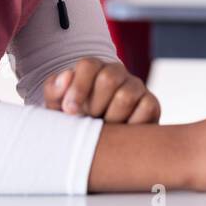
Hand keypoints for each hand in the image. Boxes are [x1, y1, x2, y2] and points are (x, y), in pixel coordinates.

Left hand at [44, 58, 159, 123]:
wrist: (98, 140)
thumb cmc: (75, 119)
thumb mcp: (57, 107)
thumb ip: (54, 90)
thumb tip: (66, 75)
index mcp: (94, 68)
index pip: (89, 65)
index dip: (78, 87)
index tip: (69, 111)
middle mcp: (118, 73)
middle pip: (109, 78)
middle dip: (95, 105)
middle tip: (90, 120)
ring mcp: (136, 87)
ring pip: (126, 95)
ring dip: (111, 118)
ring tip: (105, 128)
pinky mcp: (151, 104)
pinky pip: (146, 108)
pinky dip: (131, 124)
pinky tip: (122, 132)